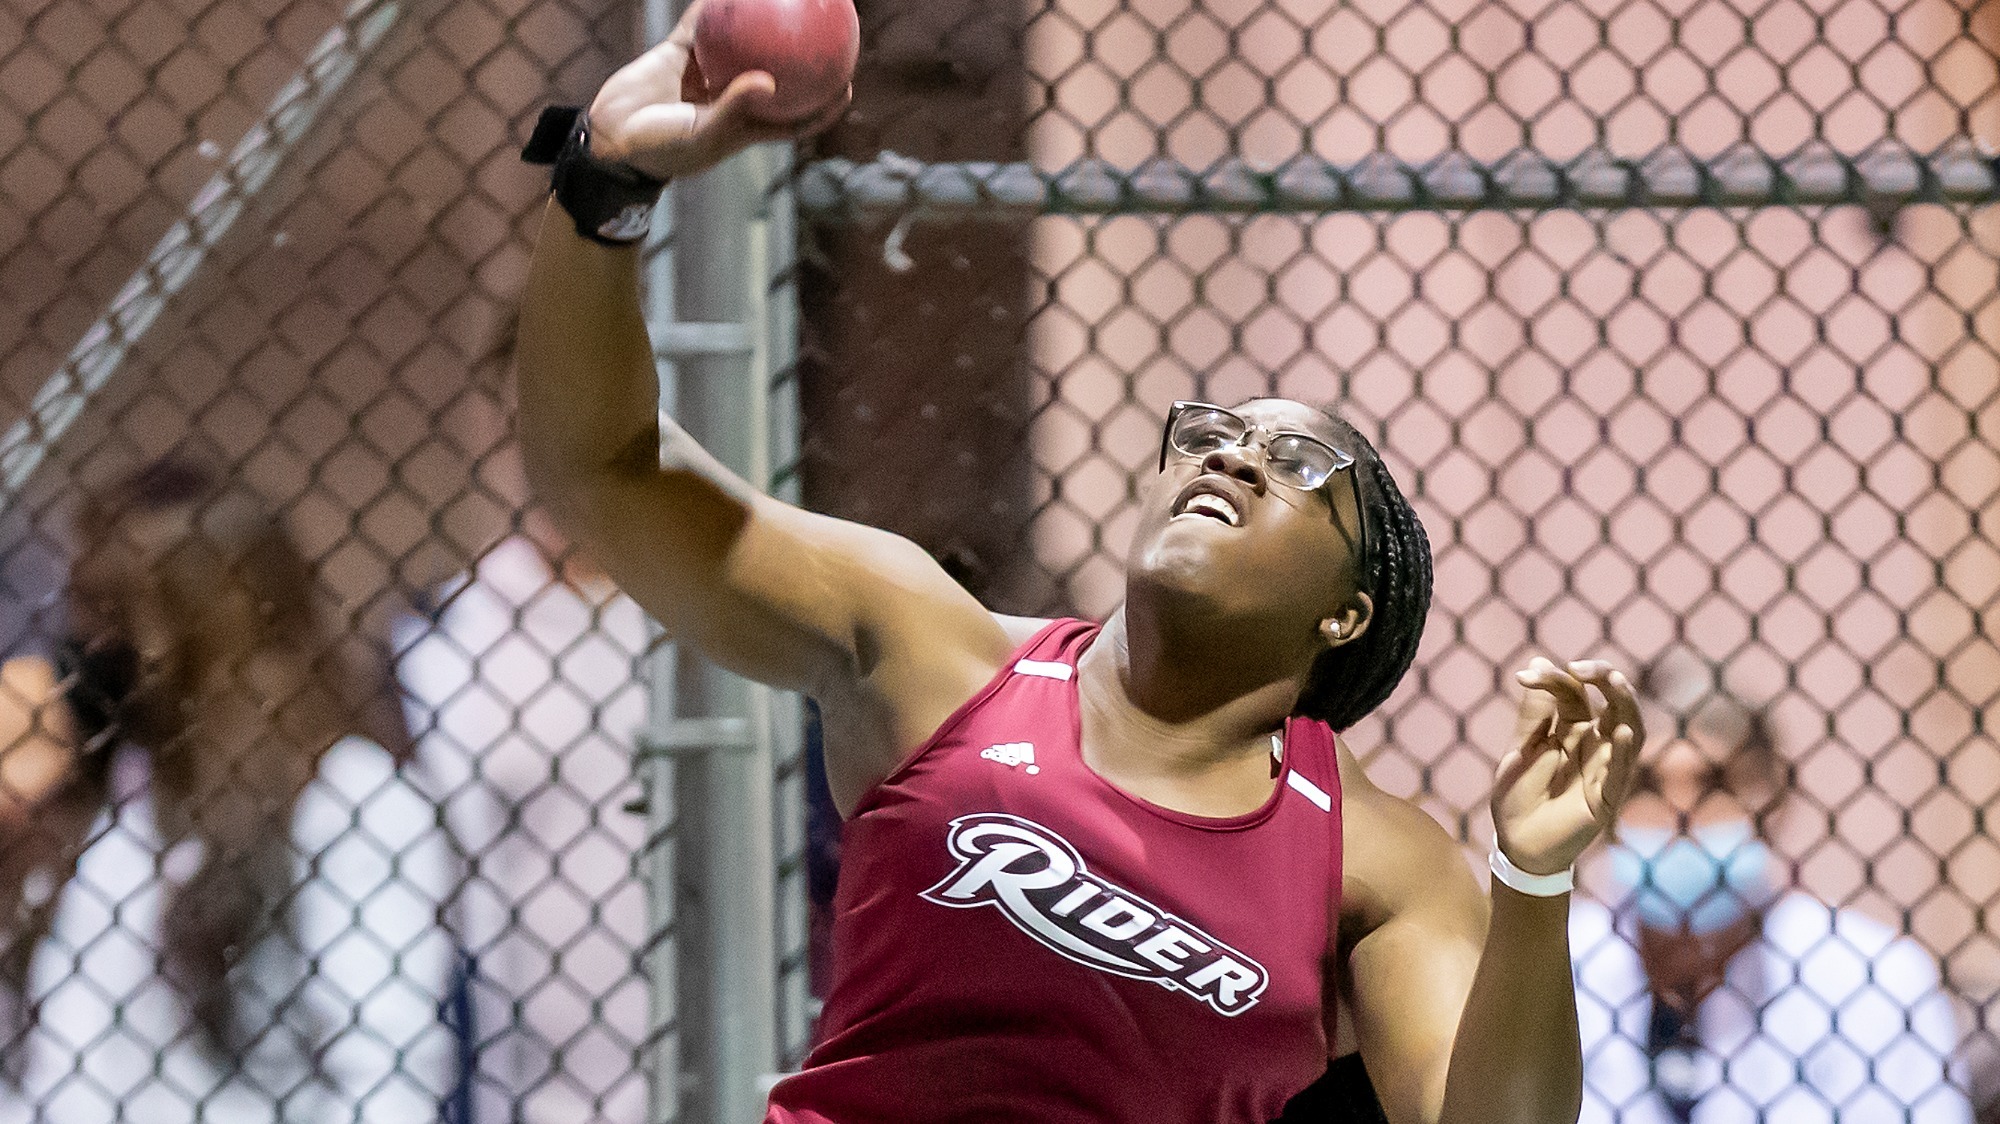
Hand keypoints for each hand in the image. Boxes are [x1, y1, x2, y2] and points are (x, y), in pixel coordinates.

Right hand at [586, 0, 850, 180]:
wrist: (611, 140)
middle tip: (826, 34)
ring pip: (740, 45)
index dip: (823, 105)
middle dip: (799, 58)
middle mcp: (731, 98)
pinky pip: (701, 26)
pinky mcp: (678, 55)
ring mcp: (705, 75)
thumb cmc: (662, 150)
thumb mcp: (702, 136)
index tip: (847, 86)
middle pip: (776, 75)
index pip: (795, 118)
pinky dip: (713, 7)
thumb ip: (734, 108)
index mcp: (745, 127)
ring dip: (757, 24)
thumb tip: (770, 80)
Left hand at [1491, 657, 1643, 876]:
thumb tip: (1539, 662)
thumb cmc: (1519, 796)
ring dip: (1625, 704)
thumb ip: (1534, 713)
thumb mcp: (1521, 749)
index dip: (1554, 677)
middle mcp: (1595, 743)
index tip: (1523, 676)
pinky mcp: (1606, 798)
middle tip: (1579, 665)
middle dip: (1602, 677)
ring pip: (1629, 729)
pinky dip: (1623, 751)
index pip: (1574, 691)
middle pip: (1612, 702)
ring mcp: (1604, 769)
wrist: (1516, 844)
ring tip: (1614, 681)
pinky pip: (1621, 772)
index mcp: (1572, 728)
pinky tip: (1620, 731)